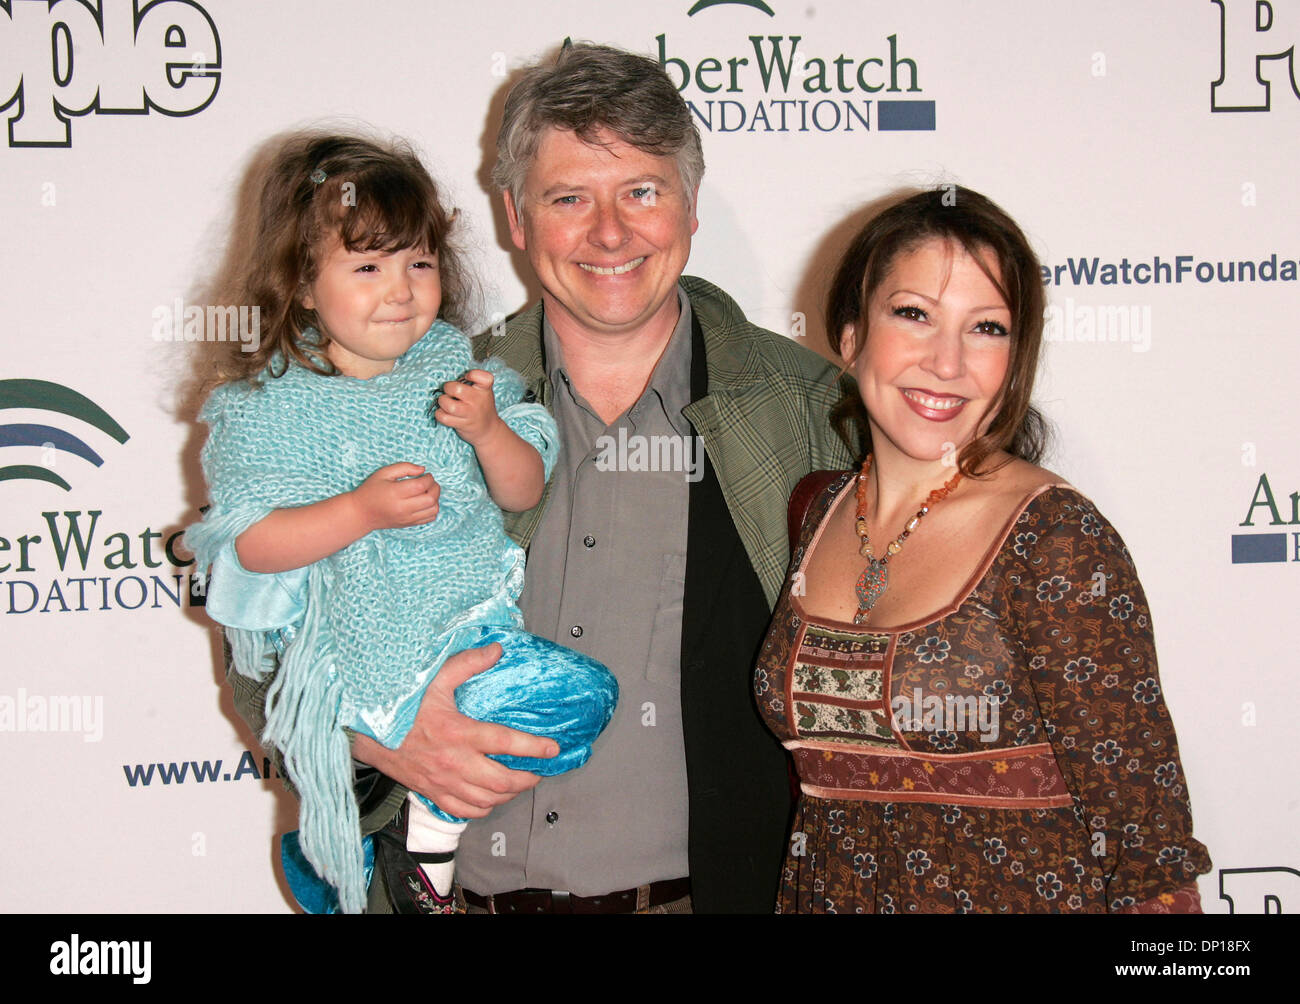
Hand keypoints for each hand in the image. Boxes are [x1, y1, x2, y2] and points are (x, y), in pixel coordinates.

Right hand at [350, 463, 438, 531]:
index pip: (421, 485)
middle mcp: (402, 508)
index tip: (426, 475)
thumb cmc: (371, 490)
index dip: (429, 478)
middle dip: (435, 487)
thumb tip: (423, 469)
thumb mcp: (384, 473)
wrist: (361, 513)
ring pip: (433, 510)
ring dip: (436, 499)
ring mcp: (407, 518)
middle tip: (430, 482)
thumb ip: (404, 467)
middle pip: (431, 498)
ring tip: (428, 492)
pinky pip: (429, 518)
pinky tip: (425, 502)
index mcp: (395, 493)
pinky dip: (432, 509)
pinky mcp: (409, 524)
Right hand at [350, 643, 558, 818]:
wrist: (371, 735)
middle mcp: (454, 762)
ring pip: (487, 800)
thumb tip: (495, 650)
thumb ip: (467, 663)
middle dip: (527, 778)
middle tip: (538, 771)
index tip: (552, 748)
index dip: (533, 747)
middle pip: (502, 781)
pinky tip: (491, 797)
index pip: (505, 743)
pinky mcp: (434, 794)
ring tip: (519, 783)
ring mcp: (444, 782)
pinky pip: (466, 812)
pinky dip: (484, 808)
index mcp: (458, 733)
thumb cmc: (403, 708)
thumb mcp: (434, 679)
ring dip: (509, 794)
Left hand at [434, 369, 503, 445]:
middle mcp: (479, 400)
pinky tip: (444, 412)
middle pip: (457, 389)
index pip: (485, 378)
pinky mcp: (462, 424)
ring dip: (442, 402)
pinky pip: (444, 417)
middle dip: (447, 388)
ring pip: (449, 405)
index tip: (467, 377)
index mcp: (485, 389)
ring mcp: (471, 414)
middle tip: (449, 392)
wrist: (488, 429)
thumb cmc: (481, 405)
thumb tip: (450, 381)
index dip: (473, 375)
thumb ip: (472, 382)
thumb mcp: (483, 391)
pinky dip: (439, 414)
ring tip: (445, 402)